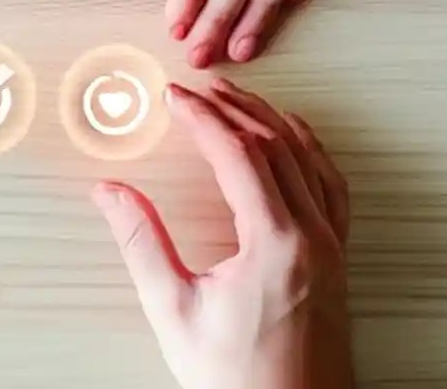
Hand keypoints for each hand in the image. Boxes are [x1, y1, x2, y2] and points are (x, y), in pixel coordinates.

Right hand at [93, 79, 351, 388]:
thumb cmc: (236, 379)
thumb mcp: (172, 309)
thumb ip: (141, 243)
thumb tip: (110, 192)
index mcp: (275, 243)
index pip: (239, 154)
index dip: (202, 118)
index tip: (174, 96)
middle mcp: (313, 237)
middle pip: (277, 145)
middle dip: (234, 107)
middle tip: (198, 87)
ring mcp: (332, 247)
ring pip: (310, 159)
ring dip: (272, 120)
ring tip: (239, 98)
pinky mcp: (336, 261)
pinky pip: (330, 186)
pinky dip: (308, 150)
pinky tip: (291, 142)